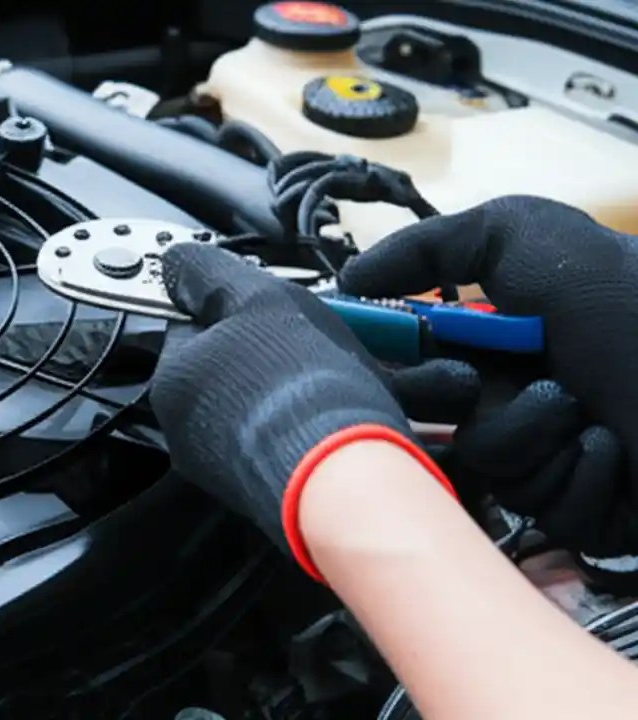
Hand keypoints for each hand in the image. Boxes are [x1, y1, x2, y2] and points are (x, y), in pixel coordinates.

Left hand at [150, 243, 475, 577]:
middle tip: (315, 341)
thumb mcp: (255, 299)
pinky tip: (346, 416)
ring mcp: (227, 469)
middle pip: (233, 368)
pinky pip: (290, 440)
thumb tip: (177, 261)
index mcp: (173, 383)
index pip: (193, 326)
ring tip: (341, 379)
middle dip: (275, 351)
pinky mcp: (269, 492)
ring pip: (266, 405)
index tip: (273, 308)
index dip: (237, 307)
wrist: (349, 484)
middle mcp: (188, 433)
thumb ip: (210, 274)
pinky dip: (314, 424)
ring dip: (301, 386)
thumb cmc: (300, 387)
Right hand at [340, 195, 637, 555]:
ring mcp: (546, 452)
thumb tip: (353, 275)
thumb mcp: (527, 237)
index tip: (393, 357)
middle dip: (479, 405)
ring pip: (486, 469)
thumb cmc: (634, 313)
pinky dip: (580, 476)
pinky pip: (539, 506)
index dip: (396, 363)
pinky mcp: (576, 508)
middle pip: (437, 422)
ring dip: (538, 439)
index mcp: (498, 335)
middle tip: (519, 383)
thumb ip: (432, 244)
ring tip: (590, 416)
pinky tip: (614, 451)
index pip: (409, 357)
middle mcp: (515, 390)